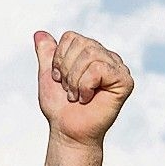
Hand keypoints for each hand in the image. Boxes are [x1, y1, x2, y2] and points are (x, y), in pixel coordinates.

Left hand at [34, 31, 131, 147]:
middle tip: (70, 91)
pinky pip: (99, 68)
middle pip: (82, 44)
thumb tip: (39, 33)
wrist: (67, 132)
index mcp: (91, 53)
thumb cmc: (59, 108)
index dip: (59, 60)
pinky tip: (87, 99)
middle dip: (67, 71)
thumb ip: (47, 54)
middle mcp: (107, 57)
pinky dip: (86, 85)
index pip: (71, 37)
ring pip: (90, 55)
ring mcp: (117, 68)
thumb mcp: (48, 76)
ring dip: (75, 80)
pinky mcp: (124, 81)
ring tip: (77, 96)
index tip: (60, 80)